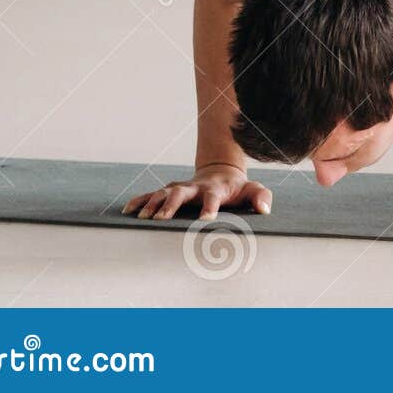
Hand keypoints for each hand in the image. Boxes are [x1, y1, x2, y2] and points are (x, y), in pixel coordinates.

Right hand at [122, 163, 271, 220]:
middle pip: (181, 193)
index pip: (213, 197)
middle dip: (171, 204)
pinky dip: (139, 201)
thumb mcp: (253, 189)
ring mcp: (180, 187)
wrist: (220, 172)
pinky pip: (151, 195)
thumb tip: (265, 210)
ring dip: (152, 204)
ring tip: (142, 218)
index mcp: (215, 188)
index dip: (210, 207)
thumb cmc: (237, 187)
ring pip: (163, 193)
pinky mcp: (169, 190)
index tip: (206, 220)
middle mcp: (194, 187)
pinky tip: (127, 211)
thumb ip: (261, 197)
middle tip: (162, 218)